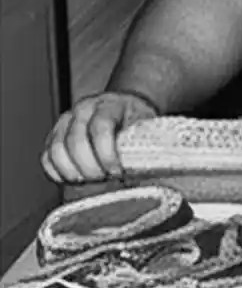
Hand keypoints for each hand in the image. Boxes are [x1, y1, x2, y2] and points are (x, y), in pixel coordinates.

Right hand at [41, 91, 158, 182]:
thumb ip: (146, 145)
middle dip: (90, 167)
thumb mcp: (148, 128)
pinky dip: (57, 172)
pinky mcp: (55, 136)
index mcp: (109, 106)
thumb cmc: (138, 121)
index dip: (107, 154)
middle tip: (103, 180)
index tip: (117, 172)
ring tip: (90, 182)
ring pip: (56, 149)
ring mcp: (66, 122)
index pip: (101, 127)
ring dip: (72, 171)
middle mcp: (83, 110)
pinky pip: (46, 157)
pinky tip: (73, 180)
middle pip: (76, 140)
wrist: (127, 105)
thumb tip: (145, 174)